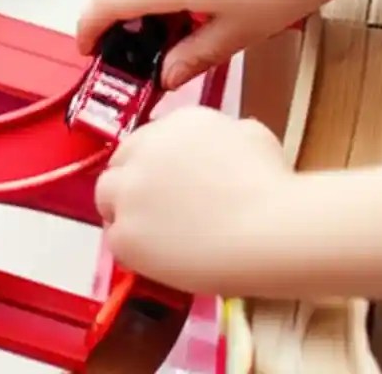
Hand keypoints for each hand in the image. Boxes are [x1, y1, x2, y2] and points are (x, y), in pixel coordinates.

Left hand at [94, 106, 291, 293]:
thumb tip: (221, 148)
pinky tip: (160, 259)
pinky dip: (134, 249)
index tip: (167, 184)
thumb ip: (224, 137)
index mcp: (177, 122)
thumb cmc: (273, 187)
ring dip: (126, 214)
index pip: (147, 141)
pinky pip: (116, 239)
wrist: (269, 230)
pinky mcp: (124, 231)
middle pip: (120, 165)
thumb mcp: (252, 138)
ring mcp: (129, 190)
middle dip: (133, 185)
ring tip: (156, 237)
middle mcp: (145, 149)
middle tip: (156, 211)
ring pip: (108, 200)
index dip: (154, 165)